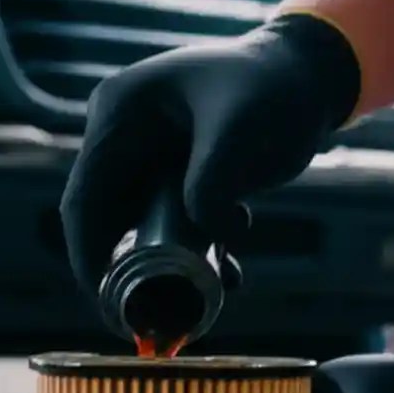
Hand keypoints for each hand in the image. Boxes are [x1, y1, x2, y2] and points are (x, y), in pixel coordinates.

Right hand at [59, 14, 358, 297]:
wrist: (310, 73)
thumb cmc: (275, 89)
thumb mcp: (242, 135)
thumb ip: (213, 186)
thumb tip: (208, 238)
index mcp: (119, 114)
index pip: (83, 201)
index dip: (89, 258)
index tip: (108, 306)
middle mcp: (119, 135)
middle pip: (104, 220)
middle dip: (129, 272)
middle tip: (154, 319)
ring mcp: (143, 155)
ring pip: (136, 228)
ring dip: (165, 267)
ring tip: (207, 294)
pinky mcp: (170, 173)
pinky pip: (164, 224)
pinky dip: (191, 252)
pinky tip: (227, 270)